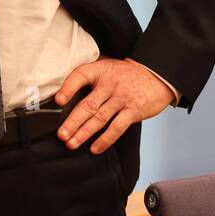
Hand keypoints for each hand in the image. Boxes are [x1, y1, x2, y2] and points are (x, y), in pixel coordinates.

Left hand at [53, 58, 174, 153]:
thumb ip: (91, 77)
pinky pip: (117, 127)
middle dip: (72, 122)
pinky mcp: (133, 111)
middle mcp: (110, 84)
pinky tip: (95, 148)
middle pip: (88, 105)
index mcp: (101, 70)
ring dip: (84, 133)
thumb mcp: (107, 67)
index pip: (81, 76)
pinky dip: (105, 140)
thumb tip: (65, 92)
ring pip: (99, 118)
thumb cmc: (127, 74)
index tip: (58, 100)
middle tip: (62, 134)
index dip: (68, 88)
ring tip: (72, 143)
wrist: (156, 75)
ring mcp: (122, 98)